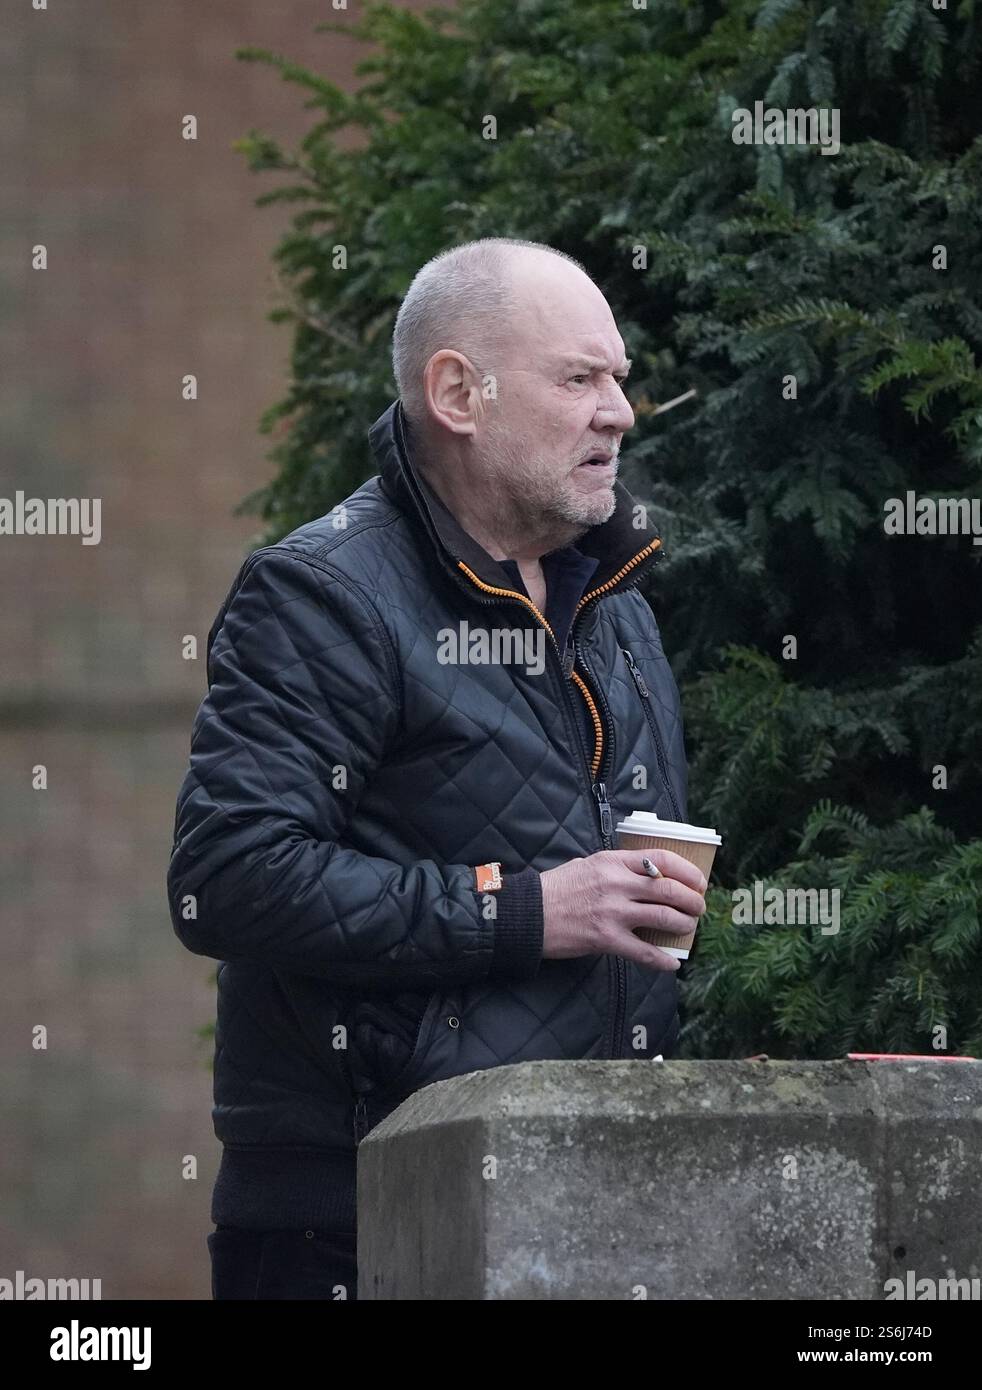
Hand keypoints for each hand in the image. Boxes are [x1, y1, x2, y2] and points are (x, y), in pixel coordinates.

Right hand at [539, 848, 707, 971]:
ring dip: (683, 925)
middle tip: (698, 908)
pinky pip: (644, 952)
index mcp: (612, 861)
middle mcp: (616, 884)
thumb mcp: (587, 864)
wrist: (528, 914)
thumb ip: (616, 868)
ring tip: (687, 929)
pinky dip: (663, 960)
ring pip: (664, 918)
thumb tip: (647, 876)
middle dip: (692, 901)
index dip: (687, 870)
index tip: (698, 881)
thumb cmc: (557, 888)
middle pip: (670, 889)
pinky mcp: (606, 939)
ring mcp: (612, 912)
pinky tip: (672, 963)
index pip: (661, 858)